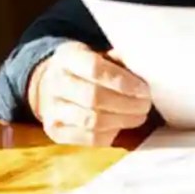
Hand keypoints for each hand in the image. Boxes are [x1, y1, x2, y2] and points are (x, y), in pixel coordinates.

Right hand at [29, 41, 152, 145]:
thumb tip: (143, 74)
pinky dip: (110, 134)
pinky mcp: (56, 131)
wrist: (49, 84)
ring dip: (122, 120)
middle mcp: (55, 83)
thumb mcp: (98, 55)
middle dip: (126, 104)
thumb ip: (119, 62)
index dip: (123, 81)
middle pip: (94, 97)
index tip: (143, 89)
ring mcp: (52, 109)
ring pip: (92, 121)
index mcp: (67, 57)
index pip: (95, 69)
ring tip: (138, 116)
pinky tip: (120, 126)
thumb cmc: (83, 70)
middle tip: (145, 105)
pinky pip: (89, 138)